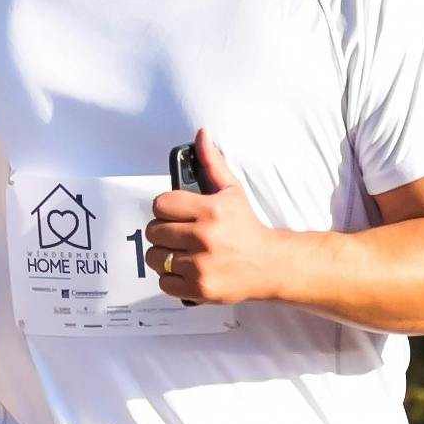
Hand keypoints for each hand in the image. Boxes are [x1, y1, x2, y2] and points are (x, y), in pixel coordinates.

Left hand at [144, 128, 291, 306]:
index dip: (164, 209)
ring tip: (181, 253)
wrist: (269, 265)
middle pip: (154, 231)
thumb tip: (201, 135)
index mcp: (211, 210)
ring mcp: (201, 265)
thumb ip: (212, 163)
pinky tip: (186, 270)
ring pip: (155, 257)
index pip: (160, 205)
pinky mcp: (200, 288)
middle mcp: (205, 237)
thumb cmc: (247, 228)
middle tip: (178, 234)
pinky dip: (171, 278)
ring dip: (164, 256)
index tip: (174, 214)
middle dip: (163, 232)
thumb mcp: (232, 191)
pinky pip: (164, 282)